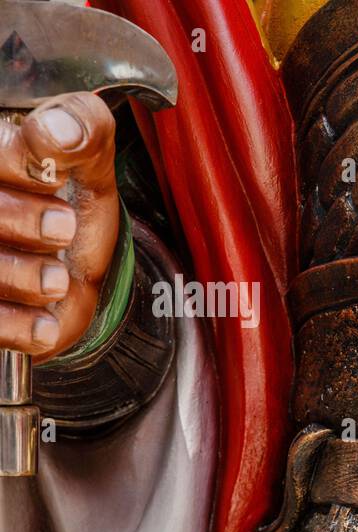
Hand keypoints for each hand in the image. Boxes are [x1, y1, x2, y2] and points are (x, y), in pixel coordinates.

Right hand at [0, 92, 118, 361]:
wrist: (76, 272)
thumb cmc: (72, 207)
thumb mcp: (91, 165)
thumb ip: (83, 131)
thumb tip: (60, 127)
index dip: (18, 163)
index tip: (54, 176)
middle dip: (18, 219)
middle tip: (63, 228)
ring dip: (19, 274)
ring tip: (57, 279)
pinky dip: (14, 325)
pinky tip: (44, 325)